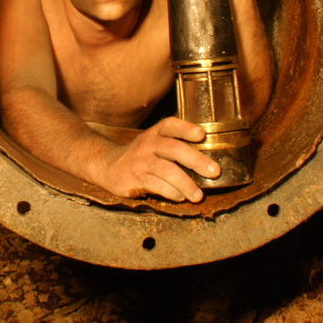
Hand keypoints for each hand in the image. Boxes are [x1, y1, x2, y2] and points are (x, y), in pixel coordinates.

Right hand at [100, 117, 219, 201]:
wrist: (108, 165)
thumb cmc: (140, 155)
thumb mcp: (153, 143)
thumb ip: (175, 146)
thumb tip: (207, 161)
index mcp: (155, 133)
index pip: (171, 125)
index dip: (186, 128)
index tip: (202, 135)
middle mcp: (148, 144)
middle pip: (174, 149)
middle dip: (196, 160)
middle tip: (214, 171)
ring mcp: (141, 161)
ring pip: (167, 170)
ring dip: (186, 183)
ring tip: (198, 195)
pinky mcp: (136, 178)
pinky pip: (156, 185)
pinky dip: (171, 192)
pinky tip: (180, 197)